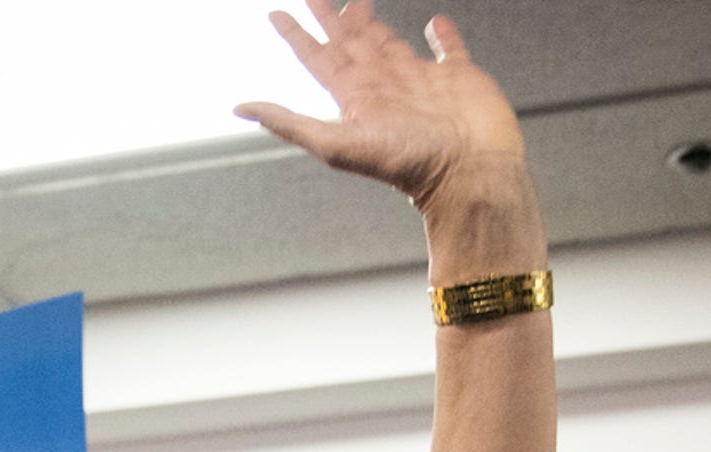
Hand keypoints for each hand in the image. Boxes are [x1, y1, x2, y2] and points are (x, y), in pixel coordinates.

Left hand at [237, 1, 526, 209]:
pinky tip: (436, 24)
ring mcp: (422, 81)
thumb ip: (290, 124)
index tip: (277, 14)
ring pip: (390, 42)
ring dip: (373, 23)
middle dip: (331, 19)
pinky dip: (442, 36)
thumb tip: (241, 108)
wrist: (470, 175)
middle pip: (351, 44)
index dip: (297, 35)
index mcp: (357, 98)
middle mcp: (386, 86)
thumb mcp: (339, 145)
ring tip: (359, 2)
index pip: (319, 58)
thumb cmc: (411, 165)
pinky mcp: (459, 78)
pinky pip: (448, 50)